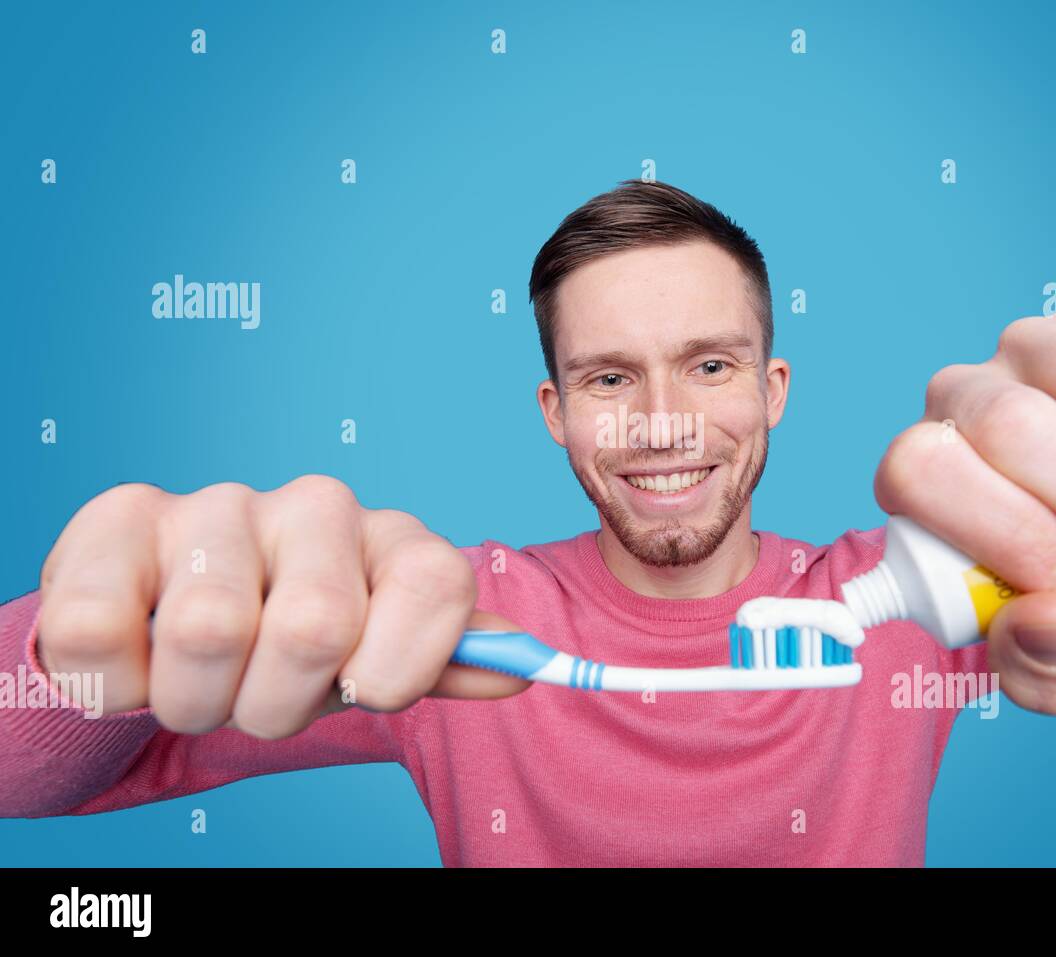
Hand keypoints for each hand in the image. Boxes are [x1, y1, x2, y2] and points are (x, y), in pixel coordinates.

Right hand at [36, 474, 530, 734]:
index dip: (401, 665)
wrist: (168, 633)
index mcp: (390, 539)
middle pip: (316, 627)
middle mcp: (314, 507)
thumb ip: (443, 661)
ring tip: (196, 679)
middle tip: (258, 695)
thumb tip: (524, 668)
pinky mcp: (118, 521)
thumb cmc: (286, 652)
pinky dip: (115, 681)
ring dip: (194, 698)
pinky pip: (105, 631)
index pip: (440, 581)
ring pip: (207, 632)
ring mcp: (216, 506)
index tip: (362, 691)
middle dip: (278, 705)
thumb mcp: (372, 661)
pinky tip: (131, 656)